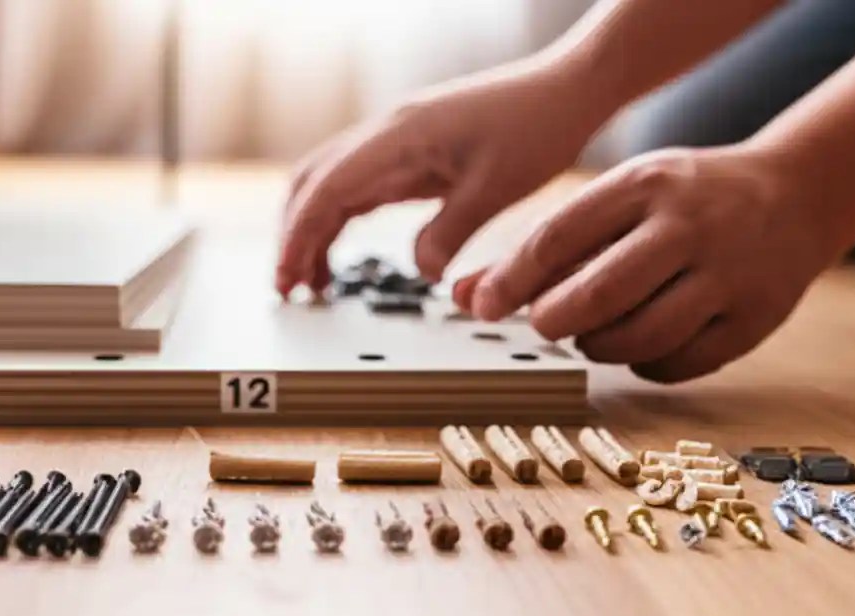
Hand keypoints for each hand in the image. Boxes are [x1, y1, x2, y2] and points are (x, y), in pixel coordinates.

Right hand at [276, 62, 606, 295]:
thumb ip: (451, 232)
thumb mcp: (498, 189)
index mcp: (399, 137)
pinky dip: (338, 222)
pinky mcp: (410, 152)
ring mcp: (395, 142)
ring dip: (312, 230)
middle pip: (313, 183)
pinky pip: (358, 187)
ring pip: (330, 185)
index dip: (299, 235)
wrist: (567, 89)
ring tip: (311, 281)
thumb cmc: (538, 125)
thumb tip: (422, 272)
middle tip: (288, 287)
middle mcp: (387, 134)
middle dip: (293, 235)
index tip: (287, 275)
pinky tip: (341, 255)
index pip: (326, 188)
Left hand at [454, 145, 839, 382]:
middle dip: (554, 319)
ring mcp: (729, 274)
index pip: (558, 237)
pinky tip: (639, 346)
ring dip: (598, 347)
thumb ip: (543, 248)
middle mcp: (689, 226)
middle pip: (600, 293)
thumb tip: (464, 296)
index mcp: (645, 184)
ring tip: (590, 334)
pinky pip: (679, 363)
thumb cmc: (682, 201)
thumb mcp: (617, 200)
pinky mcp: (755, 319)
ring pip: (641, 337)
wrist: (796, 193)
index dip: (511, 279)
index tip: (482, 305)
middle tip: (541, 324)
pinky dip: (645, 365)